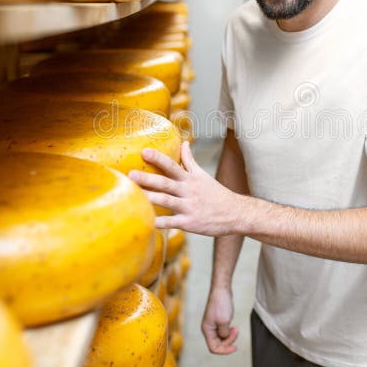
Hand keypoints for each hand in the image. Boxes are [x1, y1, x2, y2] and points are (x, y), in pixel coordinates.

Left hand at [128, 141, 245, 235]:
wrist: (235, 213)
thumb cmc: (216, 194)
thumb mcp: (203, 175)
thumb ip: (190, 160)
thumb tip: (184, 143)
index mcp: (190, 178)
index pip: (172, 165)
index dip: (158, 158)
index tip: (144, 151)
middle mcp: (188, 191)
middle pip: (166, 183)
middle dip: (148, 178)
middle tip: (131, 174)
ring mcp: (189, 207)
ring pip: (167, 201)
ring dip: (150, 198)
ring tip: (134, 195)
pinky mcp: (190, 223)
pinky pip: (172, 222)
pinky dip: (160, 222)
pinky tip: (147, 221)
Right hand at [202, 286, 238, 354]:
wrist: (221, 289)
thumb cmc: (221, 303)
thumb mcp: (224, 321)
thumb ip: (224, 334)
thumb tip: (225, 338)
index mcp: (207, 330)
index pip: (214, 348)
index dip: (224, 350)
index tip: (235, 347)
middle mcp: (208, 329)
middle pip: (218, 344)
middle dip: (229, 341)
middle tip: (236, 330)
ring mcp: (213, 325)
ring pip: (221, 339)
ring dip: (230, 336)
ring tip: (236, 328)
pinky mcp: (218, 321)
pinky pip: (223, 332)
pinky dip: (229, 332)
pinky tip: (234, 327)